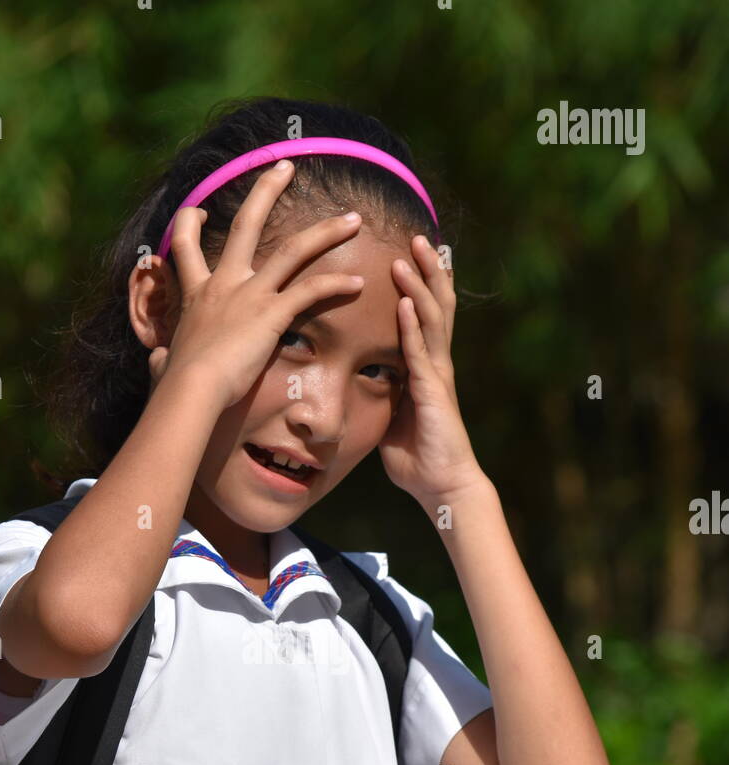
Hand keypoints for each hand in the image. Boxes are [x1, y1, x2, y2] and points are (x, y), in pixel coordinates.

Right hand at [149, 161, 365, 409]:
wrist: (190, 389)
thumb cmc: (176, 385)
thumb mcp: (163, 363)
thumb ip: (163, 359)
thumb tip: (159, 363)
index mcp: (195, 293)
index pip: (184, 244)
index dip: (189, 222)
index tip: (199, 209)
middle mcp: (224, 284)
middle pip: (246, 223)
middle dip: (266, 190)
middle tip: (285, 165)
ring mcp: (249, 295)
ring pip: (292, 250)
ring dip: (325, 232)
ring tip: (352, 218)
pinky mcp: (271, 314)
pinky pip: (310, 292)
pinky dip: (335, 286)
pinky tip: (358, 282)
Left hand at [378, 237, 484, 502]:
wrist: (442, 486)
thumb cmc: (418, 458)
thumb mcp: (393, 419)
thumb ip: (385, 395)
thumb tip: (365, 384)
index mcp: (426, 368)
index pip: (426, 316)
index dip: (422, 284)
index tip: (412, 254)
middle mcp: (436, 364)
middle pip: (435, 305)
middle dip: (428, 270)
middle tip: (419, 235)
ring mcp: (437, 375)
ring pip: (431, 319)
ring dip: (419, 285)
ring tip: (410, 255)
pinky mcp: (432, 391)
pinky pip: (419, 352)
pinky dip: (412, 325)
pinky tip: (403, 302)